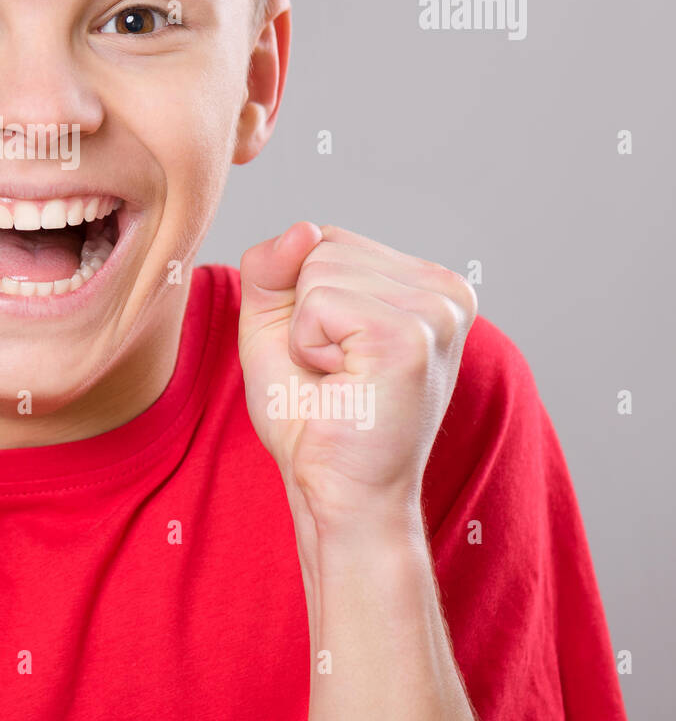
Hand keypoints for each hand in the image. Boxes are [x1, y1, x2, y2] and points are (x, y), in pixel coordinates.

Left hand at [237, 222, 477, 528]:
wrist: (338, 492)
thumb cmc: (311, 416)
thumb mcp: (276, 323)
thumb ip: (273, 266)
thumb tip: (304, 228)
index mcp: (427, 283)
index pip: (327, 238)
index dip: (300, 297)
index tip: (332, 351)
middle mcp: (447, 289)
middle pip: (322, 245)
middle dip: (301, 311)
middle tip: (335, 371)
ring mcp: (436, 311)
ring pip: (316, 270)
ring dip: (304, 333)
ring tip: (341, 378)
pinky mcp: (411, 337)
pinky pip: (318, 302)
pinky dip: (307, 345)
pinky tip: (342, 384)